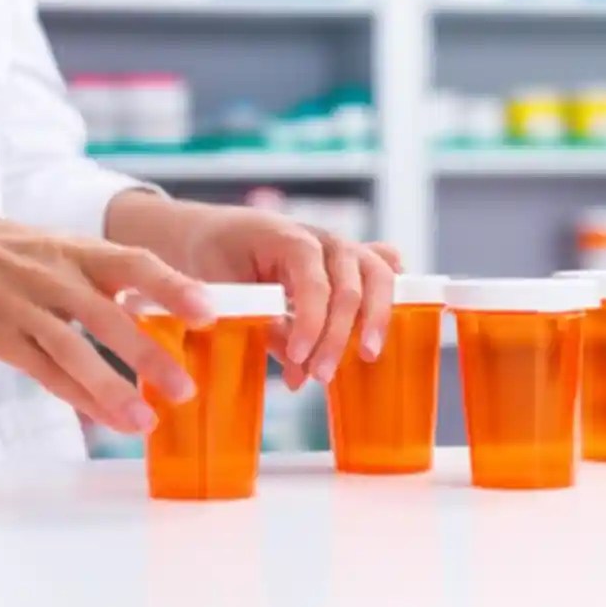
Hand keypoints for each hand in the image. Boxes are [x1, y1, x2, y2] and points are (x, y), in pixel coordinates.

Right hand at [0, 215, 214, 434]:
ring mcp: (27, 311)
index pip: (134, 264)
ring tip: (146, 422)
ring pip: (73, 353)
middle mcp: (56, 278)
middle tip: (184, 389)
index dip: (172, 287)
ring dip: (111, 390)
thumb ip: (114, 275)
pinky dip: (79, 398)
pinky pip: (46, 374)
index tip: (207, 312)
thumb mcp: (69, 247)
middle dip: (147, 356)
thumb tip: (179, 302)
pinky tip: (109, 421)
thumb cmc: (22, 252)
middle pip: (106, 318)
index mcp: (80, 250)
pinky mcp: (4, 341)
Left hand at [107, 194, 401, 388]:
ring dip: (375, 319)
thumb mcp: (225, 288)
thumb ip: (262, 326)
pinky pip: (381, 269)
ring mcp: (341, 247)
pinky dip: (392, 290)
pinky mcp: (348, 261)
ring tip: (367, 357)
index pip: (314, 284)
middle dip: (339, 335)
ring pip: (377, 277)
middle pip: (351, 286)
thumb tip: (298, 373)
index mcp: (289, 238)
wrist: (211, 230)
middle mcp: (323, 239)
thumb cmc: (213, 256)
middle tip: (322, 376)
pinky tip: (394, 317)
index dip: (312, 325)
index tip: (300, 360)